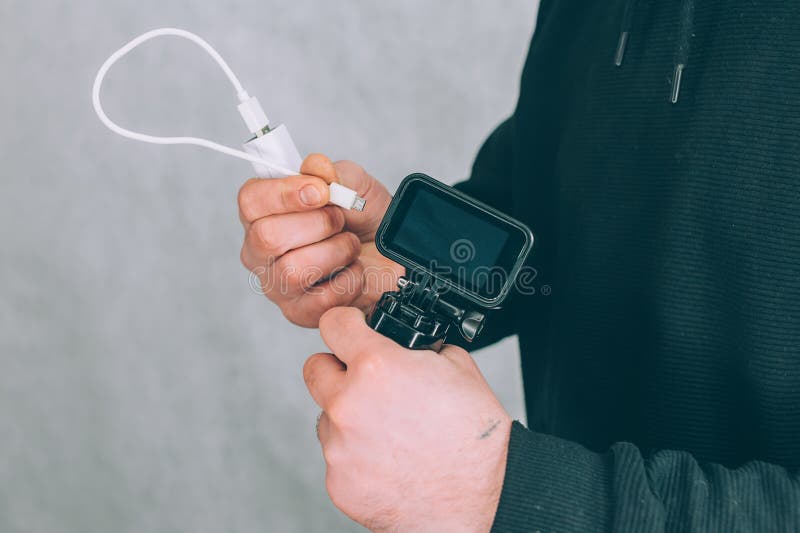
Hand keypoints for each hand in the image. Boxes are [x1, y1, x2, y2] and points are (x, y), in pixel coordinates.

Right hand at [238, 155, 403, 326]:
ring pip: (293, 270)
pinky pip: (321, 298)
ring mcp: (277, 285)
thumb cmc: (364, 221)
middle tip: (340, 221)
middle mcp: (261, 251)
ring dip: (335, 252)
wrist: (393, 256)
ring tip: (350, 245)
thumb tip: (315, 167)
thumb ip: (334, 173)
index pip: (250, 200)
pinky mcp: (300, 313)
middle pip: (266, 237)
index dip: (285, 193)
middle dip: (316, 224)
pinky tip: (354, 270)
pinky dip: (349, 279)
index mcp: (263, 213)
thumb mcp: (356, 186)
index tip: (321, 191)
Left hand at [304, 307, 510, 531]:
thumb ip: (418, 349)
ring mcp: (339, 447)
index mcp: (376, 367)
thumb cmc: (475, 440)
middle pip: (315, 369)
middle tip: (367, 381)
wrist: (483, 499)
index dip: (346, 323)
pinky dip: (357, 455)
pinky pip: (337, 456)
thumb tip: (404, 346)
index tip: (351, 328)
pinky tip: (390, 459)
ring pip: (326, 416)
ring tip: (390, 430)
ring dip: (348, 416)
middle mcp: (349, 404)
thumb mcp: (457, 366)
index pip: (333, 324)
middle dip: (338, 369)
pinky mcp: (339, 483)